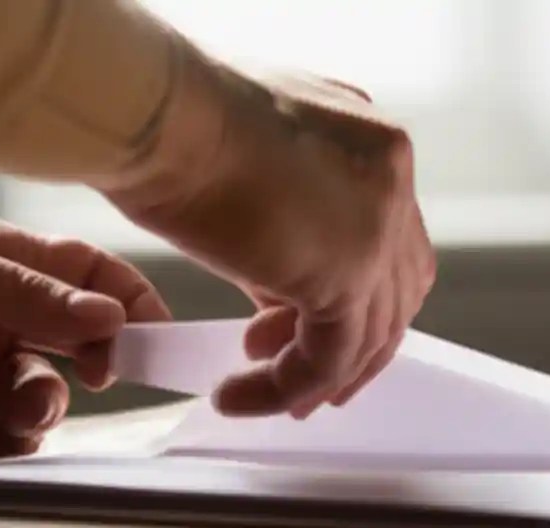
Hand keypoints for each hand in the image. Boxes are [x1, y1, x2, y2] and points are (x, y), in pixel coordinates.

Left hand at [0, 203, 170, 457]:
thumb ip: (29, 293)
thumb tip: (112, 315)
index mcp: (3, 257)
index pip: (89, 274)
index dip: (129, 302)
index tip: (155, 342)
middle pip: (74, 341)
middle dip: (92, 363)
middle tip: (94, 378)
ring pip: (36, 390)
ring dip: (43, 404)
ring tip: (26, 408)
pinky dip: (5, 441)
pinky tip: (3, 437)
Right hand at [101, 49, 434, 418]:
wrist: (153, 109)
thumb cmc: (170, 119)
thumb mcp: (250, 167)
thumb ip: (287, 223)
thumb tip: (281, 284)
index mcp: (373, 144)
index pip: (391, 240)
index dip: (354, 294)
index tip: (297, 325)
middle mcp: (390, 179)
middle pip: (397, 290)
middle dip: (350, 342)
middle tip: (300, 372)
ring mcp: (379, 226)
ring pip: (368, 332)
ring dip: (316, 375)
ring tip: (261, 394)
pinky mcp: (349, 273)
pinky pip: (329, 357)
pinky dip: (287, 389)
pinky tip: (237, 396)